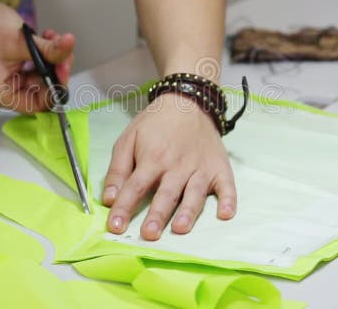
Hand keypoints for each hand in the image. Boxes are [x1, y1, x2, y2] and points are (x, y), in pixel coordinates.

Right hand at [0, 0, 74, 112]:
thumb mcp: (22, 40)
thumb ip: (48, 49)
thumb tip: (70, 45)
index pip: (36, 105)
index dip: (54, 89)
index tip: (63, 68)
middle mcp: (4, 92)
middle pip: (42, 91)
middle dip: (56, 70)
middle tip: (64, 51)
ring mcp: (9, 81)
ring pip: (43, 78)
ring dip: (53, 59)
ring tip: (53, 39)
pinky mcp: (14, 71)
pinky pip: (38, 68)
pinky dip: (45, 55)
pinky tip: (47, 38)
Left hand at [102, 93, 236, 239]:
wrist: (187, 102)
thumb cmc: (155, 124)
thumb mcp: (128, 139)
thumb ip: (118, 170)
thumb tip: (109, 199)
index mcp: (152, 159)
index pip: (135, 187)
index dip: (124, 207)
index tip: (114, 227)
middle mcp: (177, 166)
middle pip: (166, 194)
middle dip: (157, 215)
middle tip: (149, 234)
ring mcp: (200, 168)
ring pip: (194, 193)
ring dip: (188, 211)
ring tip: (180, 229)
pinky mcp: (219, 168)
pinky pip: (227, 186)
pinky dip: (228, 200)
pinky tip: (225, 214)